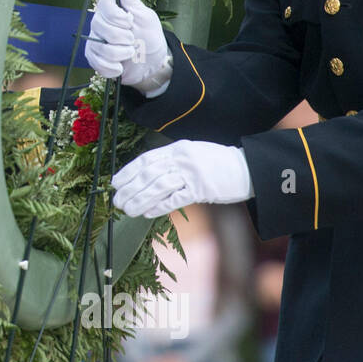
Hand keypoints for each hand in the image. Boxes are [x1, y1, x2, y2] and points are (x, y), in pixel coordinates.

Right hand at [86, 0, 170, 92]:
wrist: (151, 62)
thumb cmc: (149, 36)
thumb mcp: (144, 14)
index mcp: (109, 8)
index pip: (104, 6)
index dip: (118, 16)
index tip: (130, 21)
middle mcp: (98, 22)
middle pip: (101, 27)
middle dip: (123, 37)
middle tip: (133, 39)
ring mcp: (94, 40)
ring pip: (101, 47)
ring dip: (122, 54)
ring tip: (130, 52)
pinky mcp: (93, 58)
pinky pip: (98, 63)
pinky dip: (114, 67)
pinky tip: (122, 65)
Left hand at [112, 140, 252, 217]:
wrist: (247, 168)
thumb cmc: (217, 163)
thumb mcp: (192, 153)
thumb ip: (171, 161)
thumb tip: (146, 177)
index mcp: (177, 148)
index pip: (146, 159)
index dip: (128, 171)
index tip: (115, 182)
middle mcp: (182, 159)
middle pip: (148, 174)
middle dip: (129, 189)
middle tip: (117, 201)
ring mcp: (192, 173)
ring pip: (158, 187)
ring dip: (140, 200)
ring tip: (127, 210)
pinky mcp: (202, 189)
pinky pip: (176, 199)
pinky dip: (159, 206)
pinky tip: (147, 213)